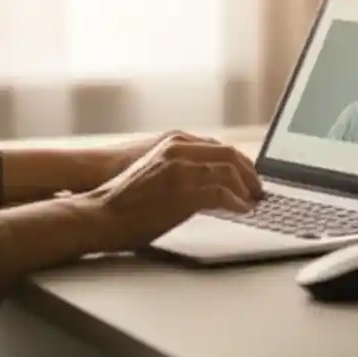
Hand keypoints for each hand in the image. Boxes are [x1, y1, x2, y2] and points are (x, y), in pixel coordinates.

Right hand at [85, 135, 262, 252]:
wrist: (99, 213)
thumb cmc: (124, 199)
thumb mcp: (155, 171)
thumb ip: (180, 169)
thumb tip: (206, 181)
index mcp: (175, 143)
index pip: (219, 147)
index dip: (239, 162)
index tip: (248, 176)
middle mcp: (181, 150)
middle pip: (231, 155)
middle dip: (249, 173)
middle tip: (258, 190)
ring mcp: (183, 170)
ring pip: (230, 172)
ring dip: (247, 188)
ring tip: (253, 202)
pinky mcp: (185, 191)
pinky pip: (223, 193)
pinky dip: (237, 202)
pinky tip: (241, 210)